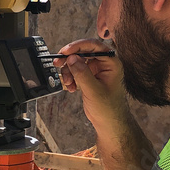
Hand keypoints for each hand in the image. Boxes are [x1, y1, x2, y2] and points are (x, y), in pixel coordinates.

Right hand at [54, 38, 153, 169]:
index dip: (78, 46)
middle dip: (69, 59)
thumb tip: (72, 58)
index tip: (65, 52)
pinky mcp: (90, 77)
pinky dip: (70, 78)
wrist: (109, 124)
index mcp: (111, 63)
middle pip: (83, 52)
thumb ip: (82, 73)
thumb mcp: (94, 90)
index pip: (94, 46)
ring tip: (67, 84)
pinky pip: (76, 71)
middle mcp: (104, 64)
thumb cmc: (108, 109)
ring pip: (77, 62)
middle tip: (57, 63)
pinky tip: (70, 88)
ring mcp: (96, 70)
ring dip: (68, 71)